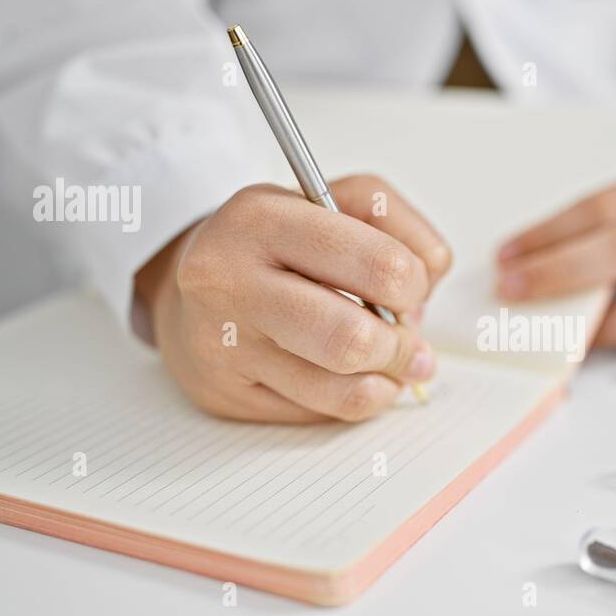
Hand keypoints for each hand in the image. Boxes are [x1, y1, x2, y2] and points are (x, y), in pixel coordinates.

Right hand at [135, 176, 450, 421]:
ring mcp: (222, 343)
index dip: (413, 285)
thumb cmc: (276, 244)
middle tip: (407, 339)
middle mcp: (229, 280)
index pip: (378, 265)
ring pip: (342, 388)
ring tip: (392, 364)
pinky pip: (319, 413)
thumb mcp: (333, 201)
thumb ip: (396, 224)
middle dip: (401, 346)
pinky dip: (355, 399)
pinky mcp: (224, 392)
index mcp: (262, 218)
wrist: (187, 286)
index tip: (409, 288)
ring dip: (387, 380)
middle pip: (354, 339)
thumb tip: (428, 283)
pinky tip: (354, 378)